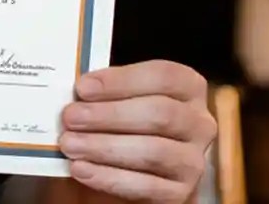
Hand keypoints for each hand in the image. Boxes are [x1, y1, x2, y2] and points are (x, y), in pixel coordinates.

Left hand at [57, 60, 216, 202]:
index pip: (164, 77)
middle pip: (160, 114)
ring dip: (105, 147)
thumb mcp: (116, 99)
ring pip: (154, 151)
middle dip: (109, 115)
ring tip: (70, 144)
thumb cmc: (119, 123)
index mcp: (188, 88)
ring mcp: (193, 160)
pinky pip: (147, 186)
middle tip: (70, 117)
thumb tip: (75, 90)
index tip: (83, 88)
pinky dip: (109, 177)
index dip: (122, 81)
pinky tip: (81, 168)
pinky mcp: (181, 193)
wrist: (126, 168)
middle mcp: (199, 123)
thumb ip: (102, 92)